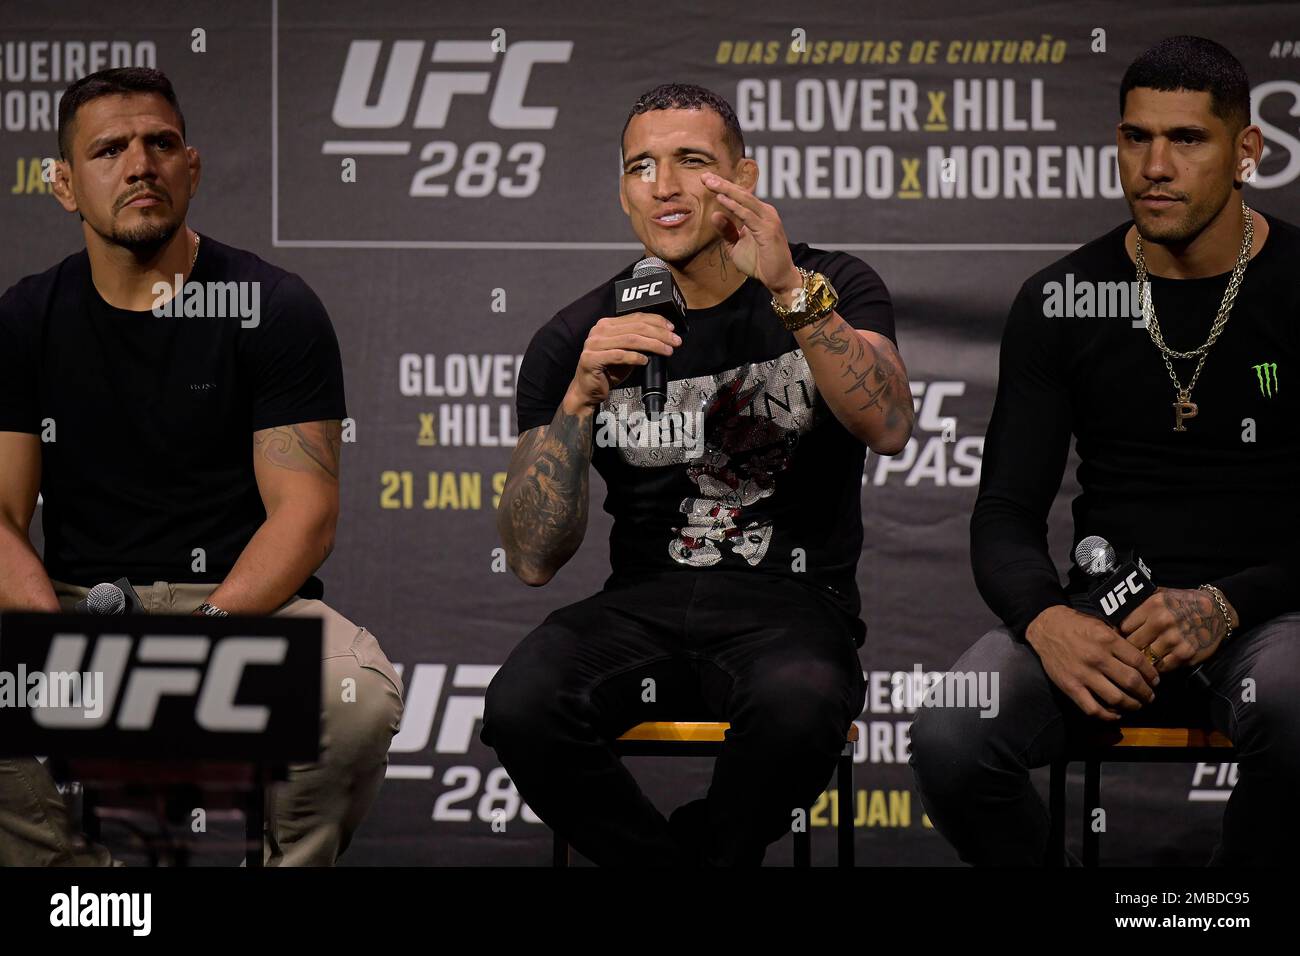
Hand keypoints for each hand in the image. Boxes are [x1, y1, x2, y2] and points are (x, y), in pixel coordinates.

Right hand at [564, 312, 680, 412]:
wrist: (588, 390)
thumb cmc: (608, 372)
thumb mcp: (626, 353)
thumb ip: (638, 342)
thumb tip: (663, 336)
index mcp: (607, 325)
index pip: (635, 317)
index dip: (656, 321)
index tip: (671, 328)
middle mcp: (599, 331)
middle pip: (636, 327)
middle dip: (659, 333)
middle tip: (674, 341)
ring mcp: (593, 344)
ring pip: (630, 340)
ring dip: (653, 344)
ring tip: (666, 350)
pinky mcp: (591, 359)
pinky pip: (618, 355)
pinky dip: (635, 357)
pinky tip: (645, 360)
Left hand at [701, 172, 801, 300]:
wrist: (777, 279)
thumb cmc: (759, 262)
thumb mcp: (736, 245)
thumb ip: (727, 230)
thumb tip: (714, 214)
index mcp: (759, 214)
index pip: (739, 196)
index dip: (723, 187)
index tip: (706, 179)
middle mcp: (765, 212)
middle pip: (741, 194)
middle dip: (722, 184)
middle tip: (705, 176)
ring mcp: (768, 219)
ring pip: (744, 200)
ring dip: (726, 190)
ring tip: (710, 183)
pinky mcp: (768, 230)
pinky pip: (748, 215)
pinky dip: (734, 206)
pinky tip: (721, 200)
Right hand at [1026, 604, 1159, 719]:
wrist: (1046, 628)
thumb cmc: (1076, 625)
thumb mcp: (1101, 625)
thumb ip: (1119, 641)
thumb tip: (1141, 660)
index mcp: (1107, 640)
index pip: (1139, 662)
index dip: (1152, 674)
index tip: (1155, 681)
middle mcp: (1097, 658)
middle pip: (1131, 682)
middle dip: (1146, 693)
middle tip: (1150, 696)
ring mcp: (1083, 674)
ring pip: (1116, 698)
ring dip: (1132, 705)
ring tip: (1137, 705)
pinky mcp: (1070, 686)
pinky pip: (1093, 708)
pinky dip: (1108, 715)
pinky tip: (1115, 714)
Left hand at [1120, 586, 1233, 673]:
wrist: (1216, 611)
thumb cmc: (1182, 603)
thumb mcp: (1159, 595)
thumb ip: (1138, 604)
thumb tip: (1114, 618)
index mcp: (1153, 605)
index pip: (1123, 626)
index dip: (1120, 633)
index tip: (1119, 637)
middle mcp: (1162, 622)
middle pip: (1132, 644)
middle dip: (1129, 648)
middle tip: (1127, 651)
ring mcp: (1174, 639)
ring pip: (1145, 657)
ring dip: (1143, 659)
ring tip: (1141, 658)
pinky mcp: (1185, 654)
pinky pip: (1162, 666)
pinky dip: (1157, 666)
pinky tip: (1158, 660)